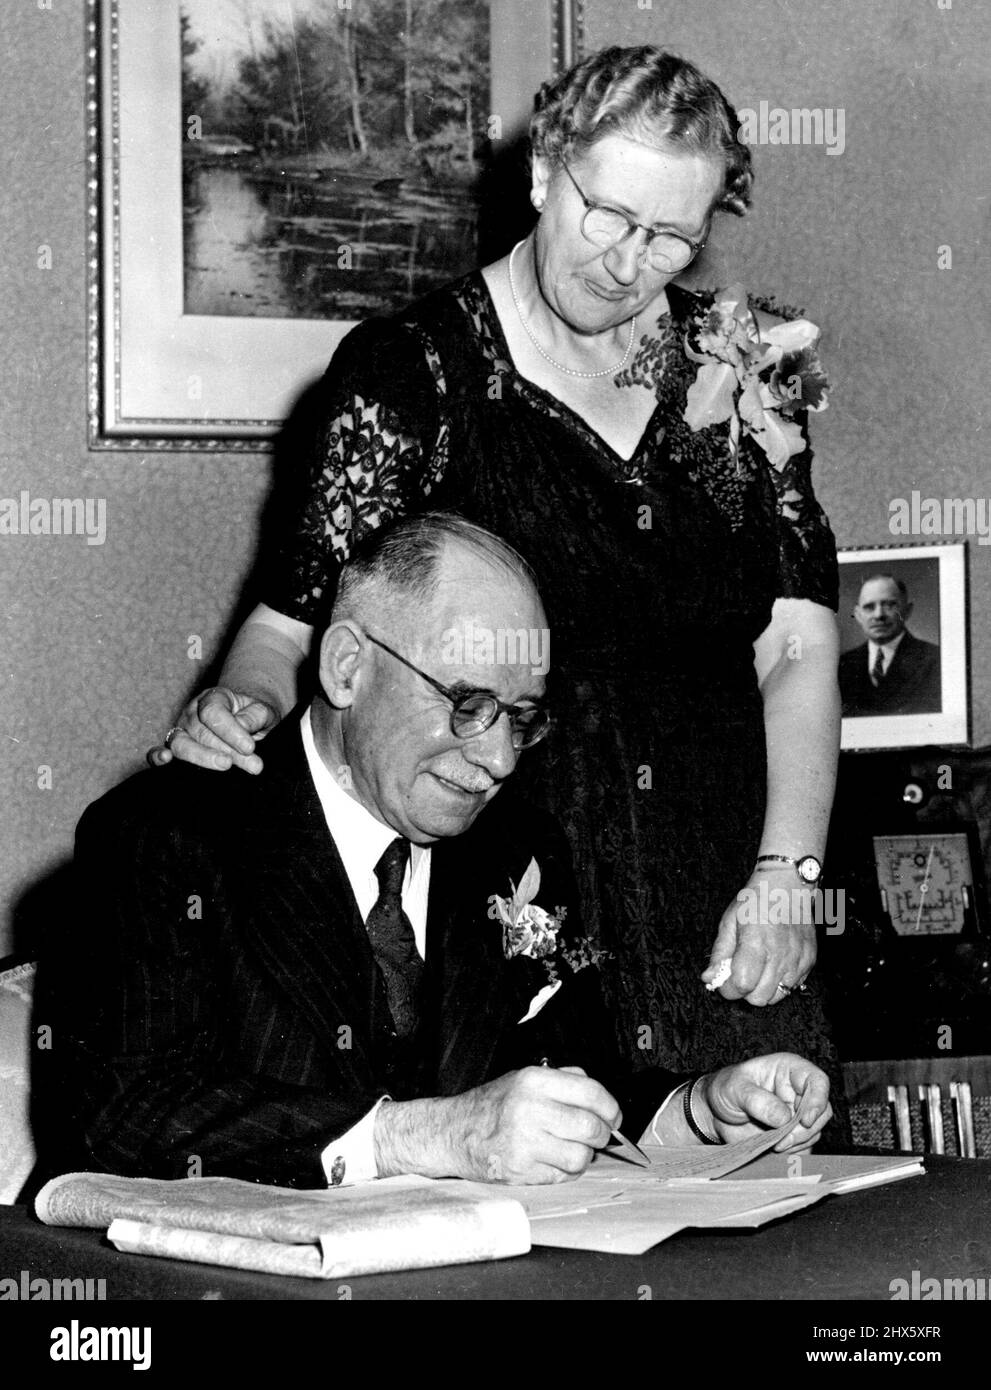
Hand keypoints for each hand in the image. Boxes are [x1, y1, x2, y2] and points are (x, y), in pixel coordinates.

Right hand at [147, 687, 277, 774]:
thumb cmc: (253, 715)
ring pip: (181, 744)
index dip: (231, 731)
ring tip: (226, 765)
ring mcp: (180, 730)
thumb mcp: (262, 711)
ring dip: (203, 758)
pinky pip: (156, 753)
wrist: (245, 717)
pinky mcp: (175, 748)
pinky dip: (156, 757)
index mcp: (213, 698)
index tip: (250, 747)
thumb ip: (255, 717)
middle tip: (253, 764)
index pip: (213, 713)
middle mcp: (192, 713)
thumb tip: (243, 731)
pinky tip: (165, 759)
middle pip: (201, 733)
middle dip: (228, 751)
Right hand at [374, 1066, 621, 1184]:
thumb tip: (601, 1099)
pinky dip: (563, 1171)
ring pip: (580, 1157)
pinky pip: (561, 1176)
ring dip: (583, 1157)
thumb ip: (563, 1080)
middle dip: (603, 1136)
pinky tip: (551, 1161)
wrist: (453, 1131)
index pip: (591, 1092)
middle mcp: (530, 1108)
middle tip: (599, 1137)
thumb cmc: (492, 1105)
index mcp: (534, 1080)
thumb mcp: (524, 1078)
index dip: (611, 1109)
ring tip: (571, 1150)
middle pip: (591, 1127)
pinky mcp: (520, 1170)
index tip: (614, 1118)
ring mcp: (524, 1142)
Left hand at [699, 1052, 830, 1151]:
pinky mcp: (793, 1134)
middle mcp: (798, 1092)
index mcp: (789, 1070)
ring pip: (815, 1131)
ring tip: (773, 1143)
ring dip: (797, 1142)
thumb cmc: (726, 1090)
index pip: (818, 1081)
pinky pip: (804, 1147)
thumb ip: (757, 1101)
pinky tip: (774, 1148)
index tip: (805, 1120)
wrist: (716, 1113)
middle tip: (782, 1139)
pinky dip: (793, 1152)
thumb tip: (784, 1118)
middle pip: (823, 1111)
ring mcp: (797, 1114)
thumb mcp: (735, 1089)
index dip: (817, 1101)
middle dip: (805, 1129)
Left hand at [701, 867, 817, 1005]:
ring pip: (778, 996)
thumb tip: (709, 978)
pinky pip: (793, 986)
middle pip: (759, 998)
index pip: (741, 985)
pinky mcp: (809, 960)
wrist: (788, 885)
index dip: (728, 989)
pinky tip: (774, 964)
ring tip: (758, 969)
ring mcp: (797, 959)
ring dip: (764, 989)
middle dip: (745, 992)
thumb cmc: (756, 899)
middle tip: (741, 975)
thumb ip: (720, 953)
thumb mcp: (729, 921)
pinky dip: (781, 982)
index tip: (724, 981)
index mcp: (756, 943)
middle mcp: (780, 955)